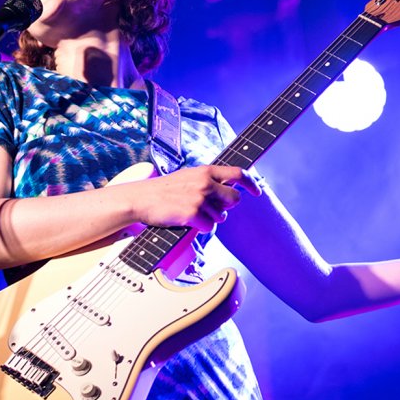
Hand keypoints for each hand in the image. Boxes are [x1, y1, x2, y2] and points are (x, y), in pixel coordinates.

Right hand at [132, 165, 261, 231]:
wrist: (142, 199)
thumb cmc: (165, 189)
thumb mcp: (189, 176)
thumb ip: (209, 179)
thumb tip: (230, 188)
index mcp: (206, 171)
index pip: (238, 173)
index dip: (251, 183)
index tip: (257, 191)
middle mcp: (206, 183)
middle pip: (234, 199)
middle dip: (227, 206)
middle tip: (212, 208)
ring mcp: (200, 199)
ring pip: (222, 216)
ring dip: (211, 219)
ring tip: (193, 213)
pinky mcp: (193, 214)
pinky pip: (210, 227)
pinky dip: (202, 228)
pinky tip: (189, 221)